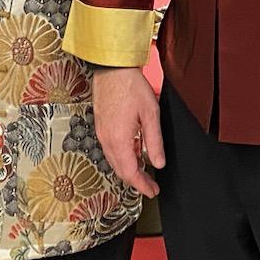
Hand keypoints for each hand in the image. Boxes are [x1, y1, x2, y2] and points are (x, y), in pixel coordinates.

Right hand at [92, 67, 163, 197]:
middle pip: (120, 170)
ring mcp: (102, 133)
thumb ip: (154, 141)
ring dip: (128, 169)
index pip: (130, 173)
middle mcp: (107, 139)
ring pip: (114, 161)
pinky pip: (110, 149)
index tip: (152, 191)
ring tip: (144, 171)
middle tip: (150, 185)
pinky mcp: (101, 125)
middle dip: (136, 181)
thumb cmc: (130, 85)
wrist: (111, 68)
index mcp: (119, 139)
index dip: (142, 185)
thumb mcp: (150, 113)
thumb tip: (158, 163)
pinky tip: (133, 152)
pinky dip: (122, 157)